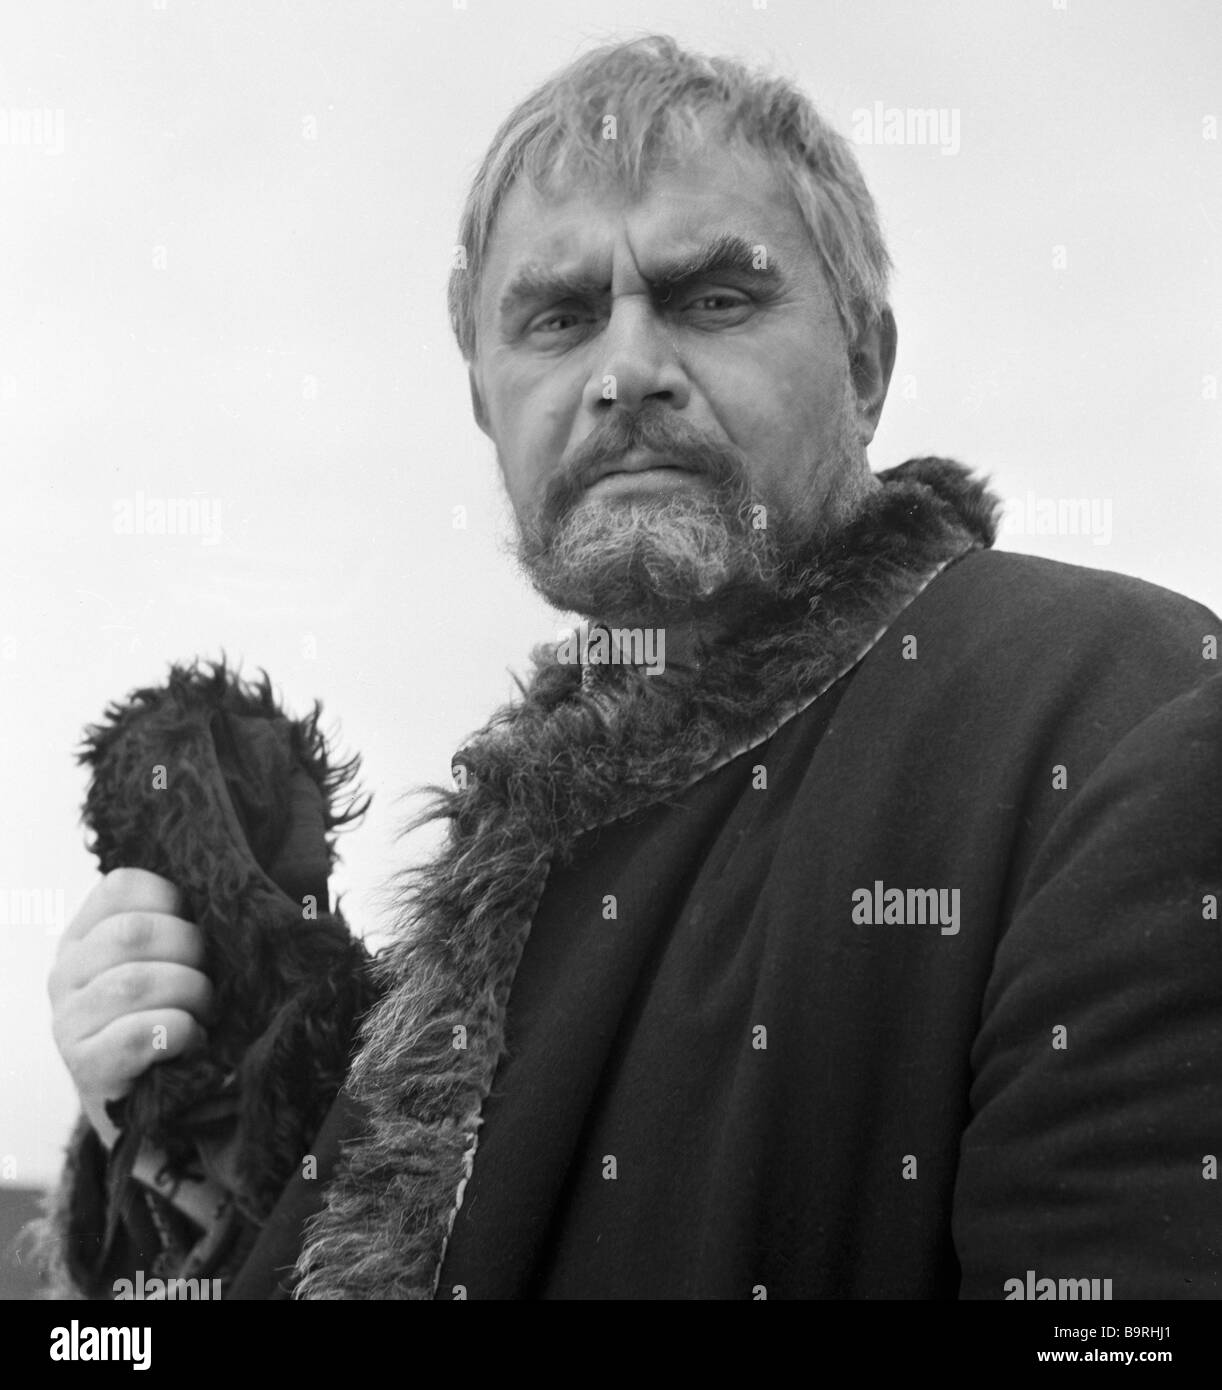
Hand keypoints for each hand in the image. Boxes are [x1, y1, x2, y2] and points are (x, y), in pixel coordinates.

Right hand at [48, 867, 212, 1149]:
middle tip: (211, 981)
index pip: (123, 886)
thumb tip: (223, 895)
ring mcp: (69, 1023)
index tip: (197, 929)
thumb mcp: (169, 961)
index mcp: (86, 936)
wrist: (158, 1109)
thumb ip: (178, 924)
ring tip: (206, 1015)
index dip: (175, 901)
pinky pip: (140, 1034)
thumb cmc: (174, 1019)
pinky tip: (193, 1042)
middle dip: (193, 952)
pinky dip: (183, 1033)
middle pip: (135, 933)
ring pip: (136, 982)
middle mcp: (66, 974)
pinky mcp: (88, 1068)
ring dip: (192, 995)